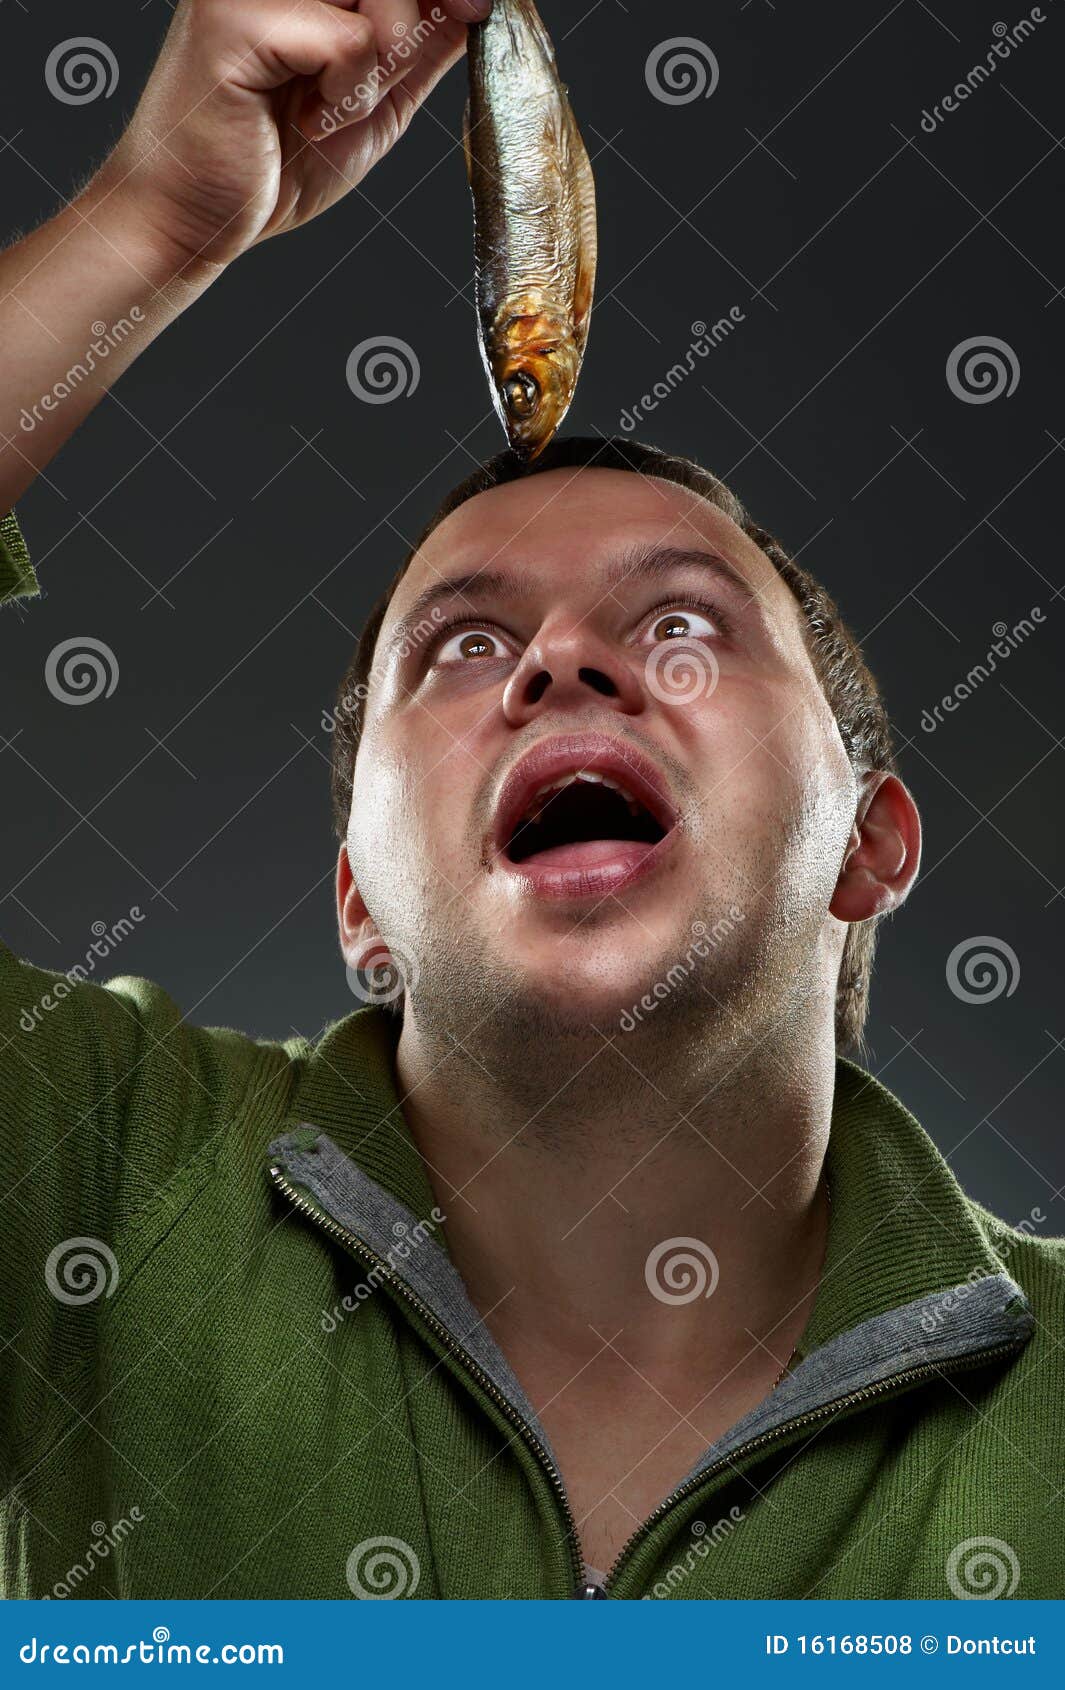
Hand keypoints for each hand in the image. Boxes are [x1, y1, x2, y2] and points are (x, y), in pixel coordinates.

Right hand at [94, 0, 490, 270]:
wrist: (195, 221)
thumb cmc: (271, 168)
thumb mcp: (370, 104)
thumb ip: (417, 51)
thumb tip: (475, 5)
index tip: (475, 8)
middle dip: (418, 20)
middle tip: (393, 70)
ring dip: (382, 63)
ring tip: (329, 105)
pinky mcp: (236, 19)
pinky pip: (350, 38)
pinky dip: (348, 89)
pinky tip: (307, 115)